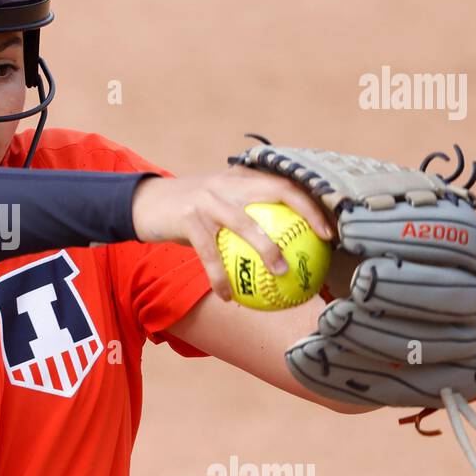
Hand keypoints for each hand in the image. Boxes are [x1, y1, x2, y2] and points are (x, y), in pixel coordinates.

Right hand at [130, 166, 336, 300]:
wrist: (146, 204)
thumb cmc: (190, 212)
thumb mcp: (217, 203)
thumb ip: (245, 214)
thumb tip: (282, 249)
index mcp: (240, 179)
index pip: (284, 183)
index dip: (311, 202)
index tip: (329, 229)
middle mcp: (228, 183)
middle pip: (276, 191)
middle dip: (305, 212)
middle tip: (320, 241)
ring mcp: (207, 199)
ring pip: (245, 224)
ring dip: (266, 249)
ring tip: (280, 273)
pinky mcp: (188, 219)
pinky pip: (210, 254)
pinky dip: (220, 277)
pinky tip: (228, 297)